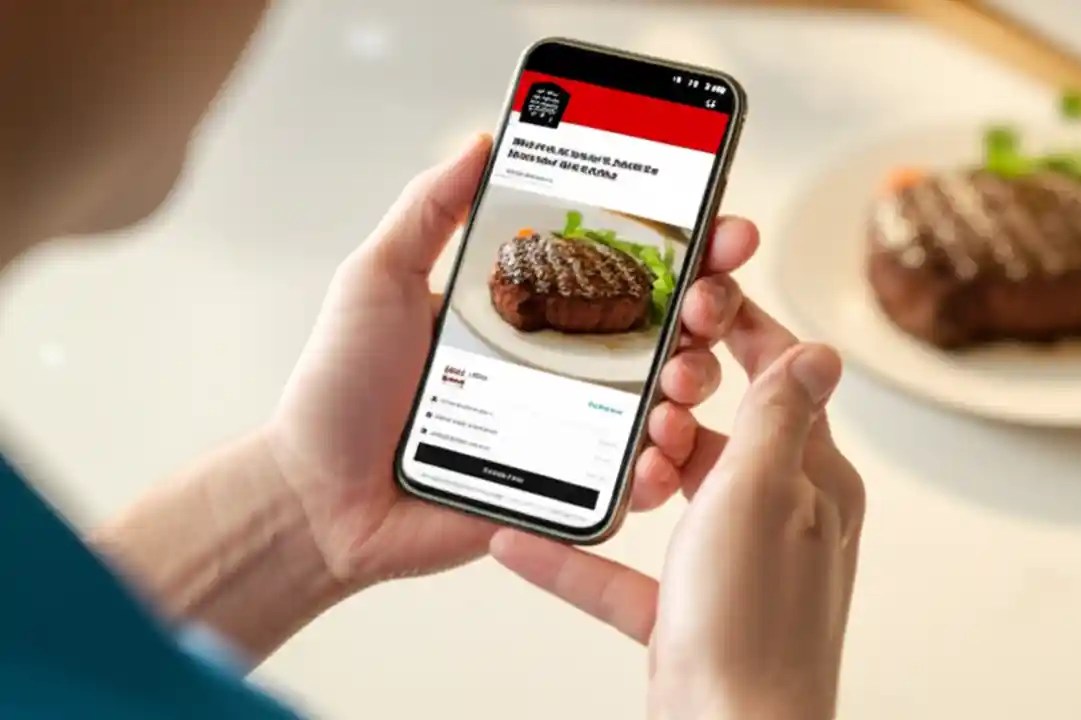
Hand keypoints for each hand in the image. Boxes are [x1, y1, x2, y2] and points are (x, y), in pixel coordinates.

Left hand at [265, 134, 758, 588]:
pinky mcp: (568, 491)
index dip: (684, 247)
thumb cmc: (341, 388)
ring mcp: (572, 429)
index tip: (722, 226)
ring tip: (681, 382)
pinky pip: (635, 478)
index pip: (623, 268)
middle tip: (706, 303)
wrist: (319, 496)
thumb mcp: (377, 280)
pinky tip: (657, 453)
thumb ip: (429, 211)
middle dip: (710, 308)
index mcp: (533, 311)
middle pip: (667, 330)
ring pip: (667, 401)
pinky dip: (662, 467)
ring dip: (697, 383)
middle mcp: (564, 365)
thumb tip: (481, 140)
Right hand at [491, 302, 864, 719]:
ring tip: (576, 444)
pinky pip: (624, 576)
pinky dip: (576, 560)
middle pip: (722, 436)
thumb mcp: (762, 493)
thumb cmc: (754, 623)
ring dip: (625, 475)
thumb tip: (821, 349)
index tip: (702, 292)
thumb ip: (780, 417)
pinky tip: (519, 542)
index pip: (783, 382)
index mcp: (814, 481)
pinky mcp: (688, 618)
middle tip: (627, 369)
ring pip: (673, 499)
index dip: (745, 331)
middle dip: (672, 401)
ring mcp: (733, 570)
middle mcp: (780, 519)